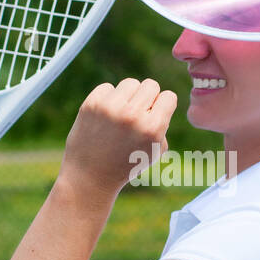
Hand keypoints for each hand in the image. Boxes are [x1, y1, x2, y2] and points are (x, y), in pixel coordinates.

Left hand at [59, 78, 177, 198]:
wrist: (90, 177)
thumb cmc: (126, 165)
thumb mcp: (154, 151)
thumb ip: (162, 124)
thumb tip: (160, 99)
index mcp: (152, 128)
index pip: (169, 96)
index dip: (163, 106)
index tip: (155, 116)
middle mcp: (132, 114)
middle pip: (151, 85)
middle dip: (147, 99)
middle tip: (138, 115)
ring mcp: (110, 107)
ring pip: (130, 83)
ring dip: (129, 96)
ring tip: (122, 116)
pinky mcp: (91, 104)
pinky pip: (108, 87)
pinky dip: (108, 99)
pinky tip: (105, 117)